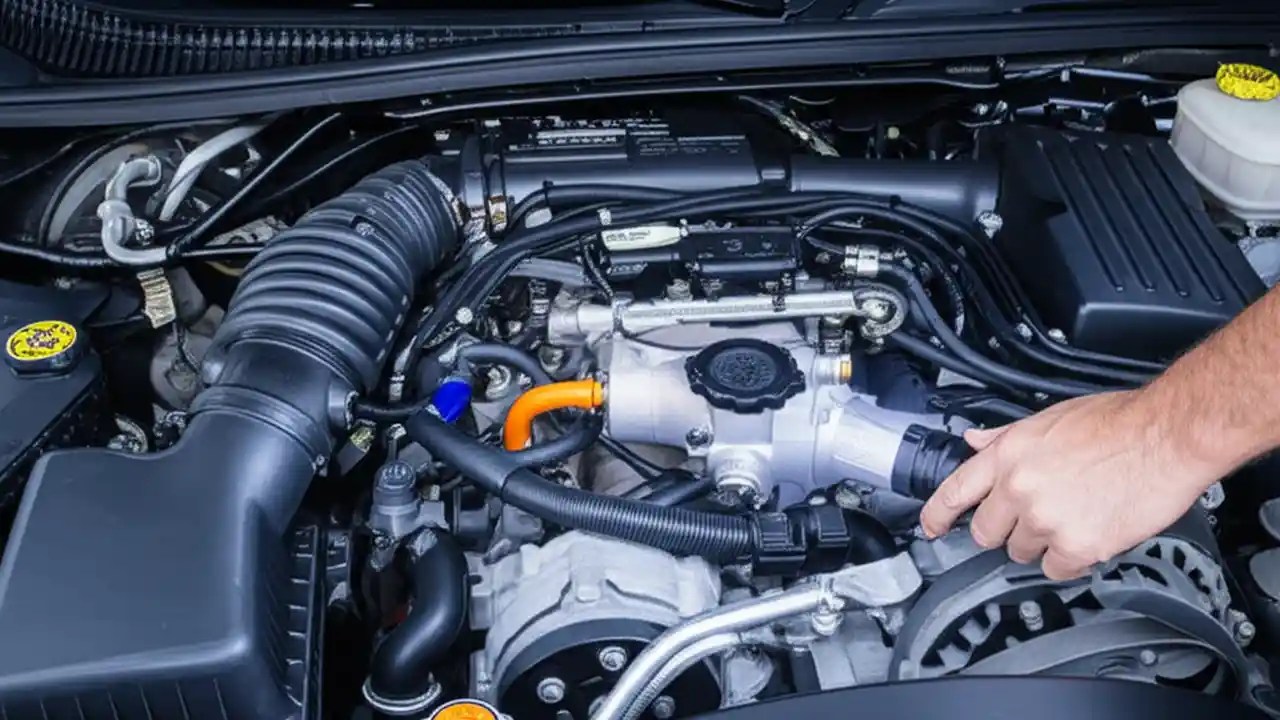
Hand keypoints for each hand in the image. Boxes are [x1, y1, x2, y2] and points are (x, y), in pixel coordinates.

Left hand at [919, 390, 1219, 579]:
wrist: (1166, 436)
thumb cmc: (1118, 422)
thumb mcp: (1049, 418)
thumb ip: (1007, 436)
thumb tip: (975, 440)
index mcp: (1008, 454)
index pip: (954, 491)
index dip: (936, 515)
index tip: (930, 528)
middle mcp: (1019, 487)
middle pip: (986, 532)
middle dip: (1003, 531)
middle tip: (1029, 521)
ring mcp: (1045, 519)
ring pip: (1022, 552)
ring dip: (1041, 544)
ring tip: (1072, 517)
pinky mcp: (1076, 545)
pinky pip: (1057, 570)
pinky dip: (1071, 561)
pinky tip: (1089, 537)